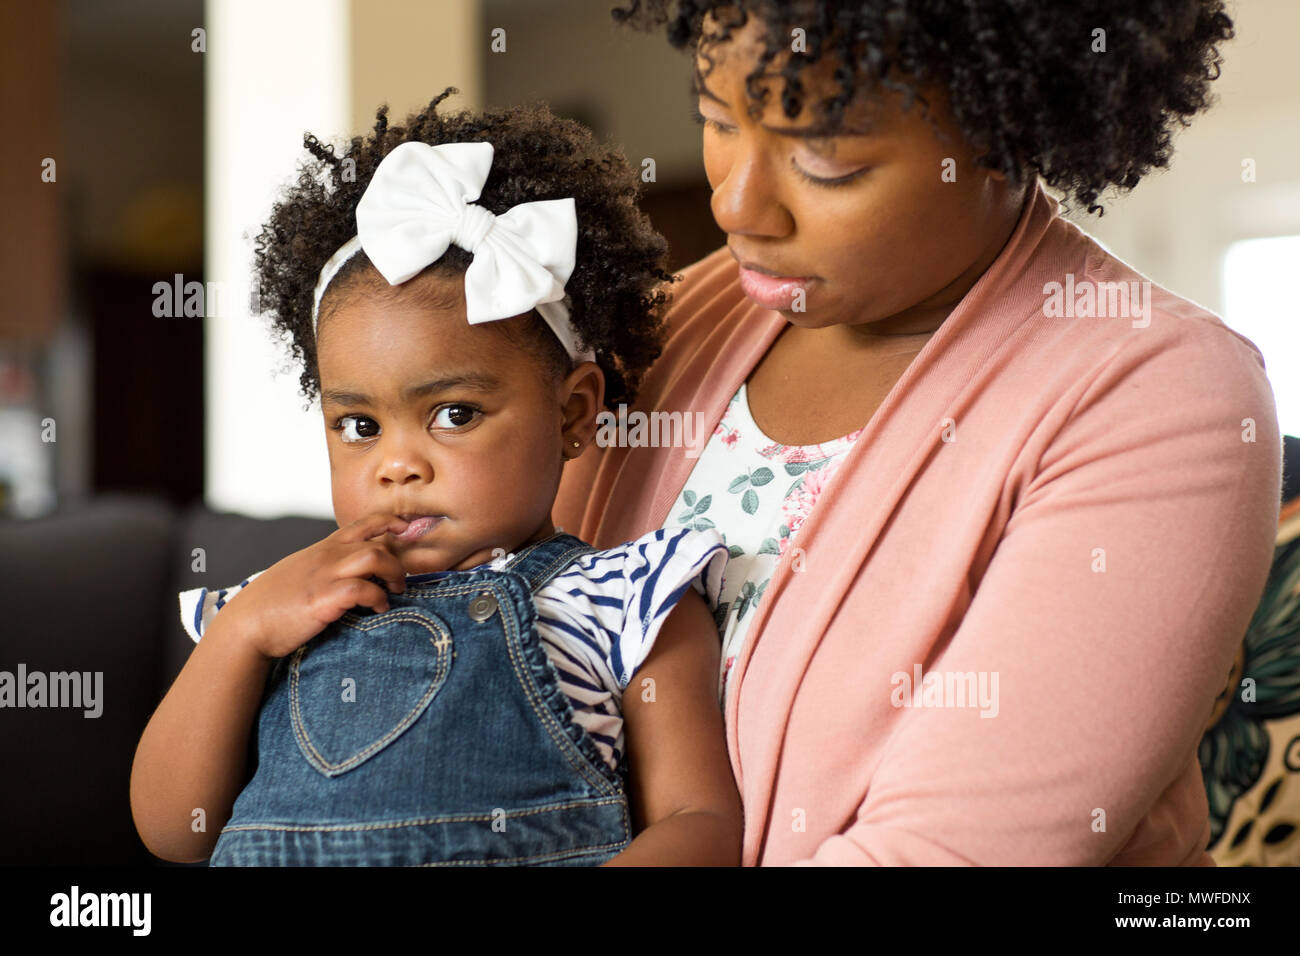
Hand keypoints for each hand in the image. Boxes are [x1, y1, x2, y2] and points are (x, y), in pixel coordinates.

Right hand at [214, 512, 413, 659]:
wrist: (245, 624)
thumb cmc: (271, 603)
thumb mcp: (300, 571)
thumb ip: (323, 565)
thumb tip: (345, 571)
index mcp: (322, 549)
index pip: (363, 524)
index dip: (390, 522)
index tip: (405, 528)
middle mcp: (326, 557)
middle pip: (378, 542)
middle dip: (398, 559)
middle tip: (400, 580)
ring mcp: (325, 576)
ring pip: (375, 557)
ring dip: (394, 574)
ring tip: (394, 591)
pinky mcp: (323, 599)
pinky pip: (362, 589)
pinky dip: (378, 598)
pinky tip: (378, 608)